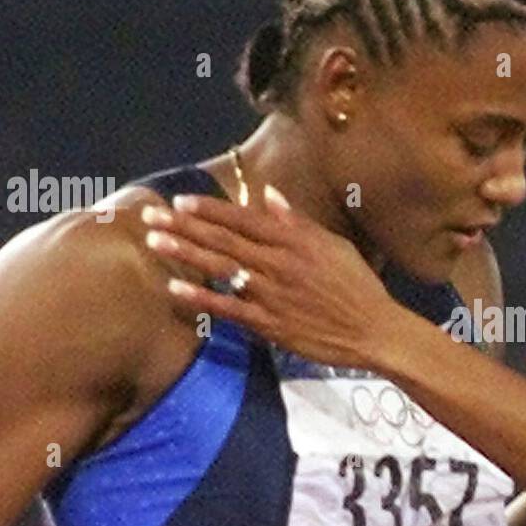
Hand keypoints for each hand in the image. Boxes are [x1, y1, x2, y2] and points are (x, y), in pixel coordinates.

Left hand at [141, 187, 400, 367]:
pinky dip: (201, 299)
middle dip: (184, 226)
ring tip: (154, 242)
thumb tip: (268, 195)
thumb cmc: (357, 286)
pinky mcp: (269, 324)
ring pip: (221, 269)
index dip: (210, 209)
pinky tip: (175, 291)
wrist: (374, 330)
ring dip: (185, 254)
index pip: (244, 219)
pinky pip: (229, 308)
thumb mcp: (333, 245)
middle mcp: (278, 264)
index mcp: (295, 242)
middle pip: (224, 240)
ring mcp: (271, 294)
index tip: (181, 201)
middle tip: (151, 216)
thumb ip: (297, 222)